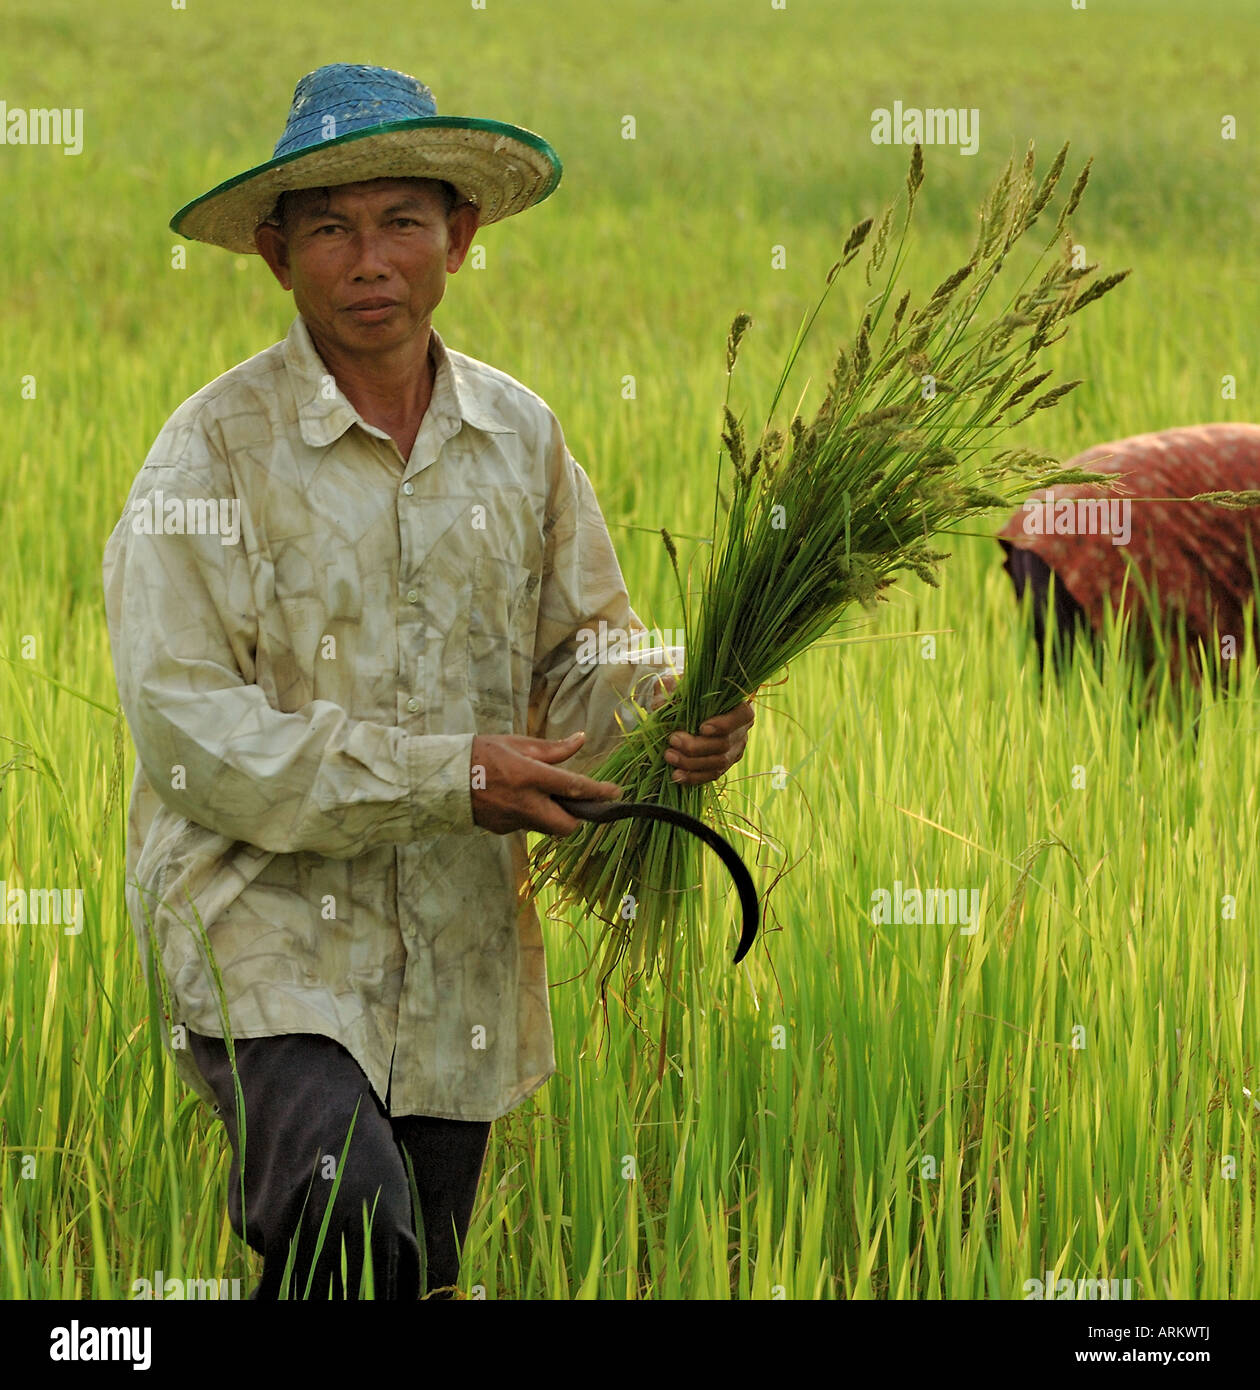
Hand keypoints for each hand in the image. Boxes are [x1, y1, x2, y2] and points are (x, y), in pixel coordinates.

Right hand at [470, 731, 621, 835]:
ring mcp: (513, 820)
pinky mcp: (502, 830)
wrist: (443, 778)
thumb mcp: (518, 744)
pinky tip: (514, 799)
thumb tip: (580, 740)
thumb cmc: (482, 753)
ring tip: (537, 794)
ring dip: (551, 815)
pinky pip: (527, 826)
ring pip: (547, 827)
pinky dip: (529, 815)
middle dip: (576, 818)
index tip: (615, 792)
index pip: (574, 787)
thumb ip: (552, 749)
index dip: (598, 792)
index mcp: (529, 776)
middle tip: (574, 803)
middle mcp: (524, 803)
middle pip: (567, 826)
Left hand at [647, 671, 755, 786]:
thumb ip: (670, 691)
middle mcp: (741, 730)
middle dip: (697, 746)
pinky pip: (711, 775)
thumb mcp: (675, 684)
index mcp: (738, 705)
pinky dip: (693, 777)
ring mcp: (734, 750)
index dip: (725, 724)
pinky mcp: (722, 765)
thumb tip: (661, 706)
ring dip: (692, 763)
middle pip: (725, 744)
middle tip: (673, 740)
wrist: (682, 707)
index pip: (742, 716)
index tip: (702, 728)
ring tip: (669, 756)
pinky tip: (676, 775)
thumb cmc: (683, 691)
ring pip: (718, 763)